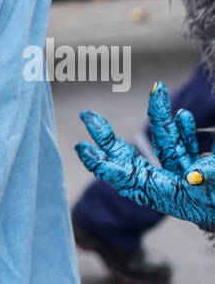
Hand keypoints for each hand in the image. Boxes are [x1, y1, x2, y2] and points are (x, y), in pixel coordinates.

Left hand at [75, 80, 214, 227]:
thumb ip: (207, 179)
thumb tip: (193, 173)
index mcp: (165, 195)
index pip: (126, 178)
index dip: (102, 164)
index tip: (80, 148)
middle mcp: (168, 184)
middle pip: (131, 159)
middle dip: (109, 137)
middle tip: (86, 115)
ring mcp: (182, 174)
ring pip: (164, 142)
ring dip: (161, 115)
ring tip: (158, 88)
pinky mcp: (199, 169)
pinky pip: (186, 146)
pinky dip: (184, 130)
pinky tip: (183, 115)